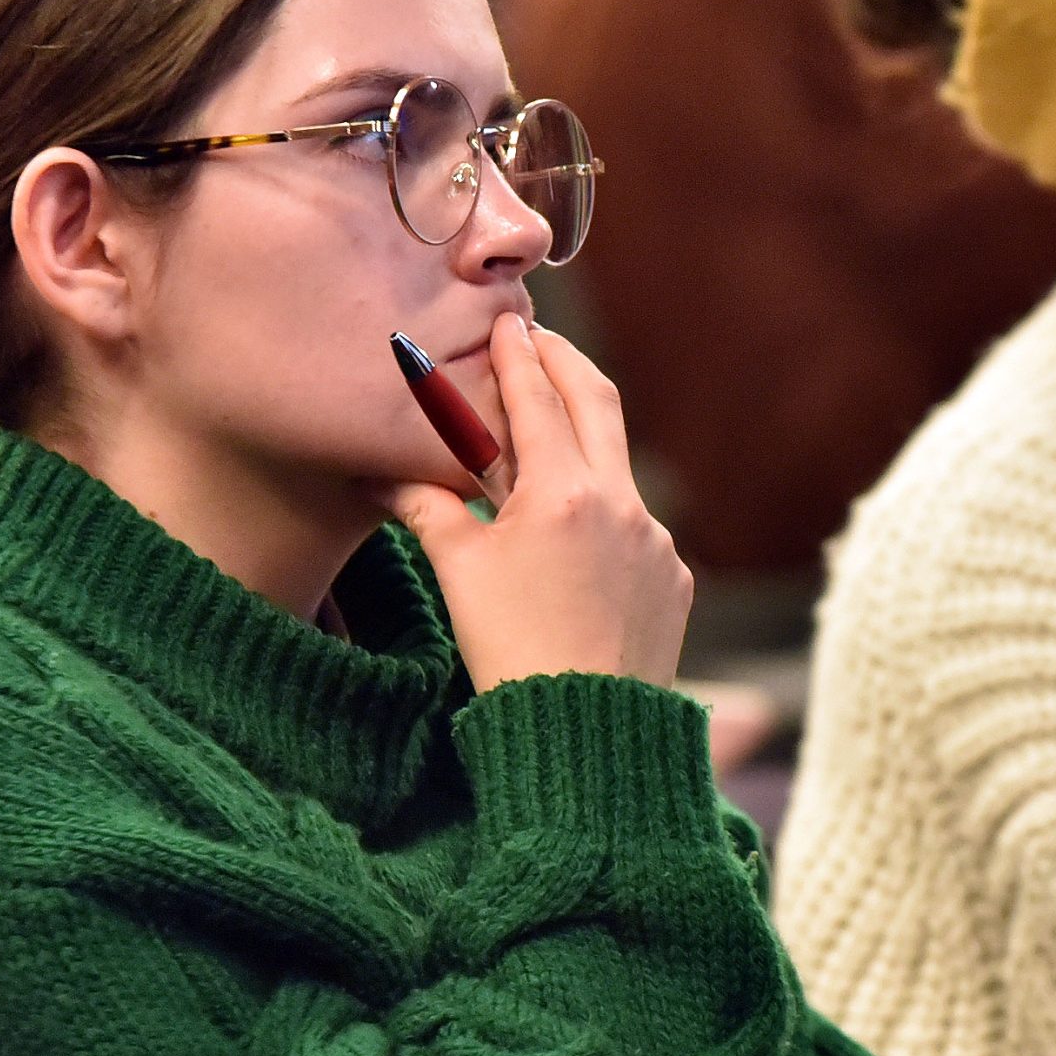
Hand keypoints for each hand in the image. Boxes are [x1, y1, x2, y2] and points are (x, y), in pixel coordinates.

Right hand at [395, 315, 691, 690]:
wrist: (589, 733)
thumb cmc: (511, 651)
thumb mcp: (459, 573)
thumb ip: (427, 510)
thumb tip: (381, 478)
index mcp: (565, 491)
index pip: (539, 398)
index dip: (520, 355)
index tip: (511, 323)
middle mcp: (622, 503)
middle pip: (597, 403)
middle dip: (566, 364)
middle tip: (542, 338)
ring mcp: (656, 540)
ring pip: (617, 469)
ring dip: (583, 445)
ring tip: (547, 441)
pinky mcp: (674, 577)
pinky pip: (636, 527)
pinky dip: (603, 514)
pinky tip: (574, 536)